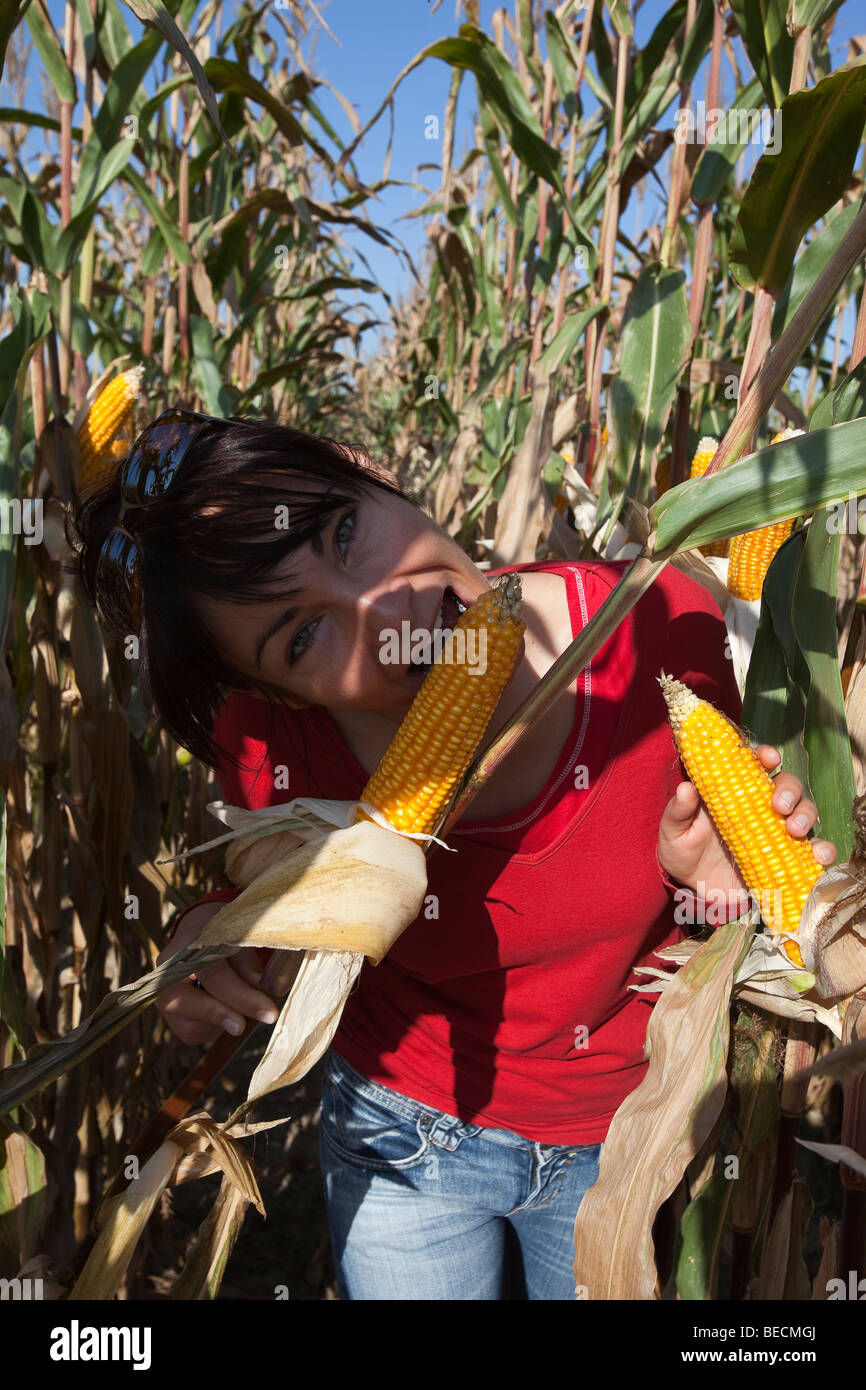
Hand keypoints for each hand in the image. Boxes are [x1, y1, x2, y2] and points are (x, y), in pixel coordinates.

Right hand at [156, 901, 278, 1045]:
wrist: (200, 935)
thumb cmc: (223, 935)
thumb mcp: (238, 938)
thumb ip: (247, 961)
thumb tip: (259, 985)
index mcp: (184, 947)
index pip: (212, 976)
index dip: (242, 997)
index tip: (268, 1012)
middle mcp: (165, 975)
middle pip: (188, 1005)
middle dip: (226, 1015)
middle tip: (264, 1018)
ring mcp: (163, 998)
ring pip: (191, 1027)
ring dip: (223, 1022)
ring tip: (241, 1003)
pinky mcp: (171, 1017)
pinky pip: (193, 1034)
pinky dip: (215, 1028)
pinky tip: (226, 1008)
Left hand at [658, 745, 836, 895]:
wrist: (694, 891)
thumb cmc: (682, 853)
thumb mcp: (673, 832)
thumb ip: (679, 811)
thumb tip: (686, 788)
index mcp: (732, 792)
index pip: (754, 765)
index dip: (765, 756)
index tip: (768, 758)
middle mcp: (759, 807)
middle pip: (786, 786)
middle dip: (789, 790)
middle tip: (779, 805)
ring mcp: (776, 831)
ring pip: (804, 810)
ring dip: (806, 815)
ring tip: (794, 830)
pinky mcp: (787, 856)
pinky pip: (814, 848)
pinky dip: (823, 849)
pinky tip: (820, 855)